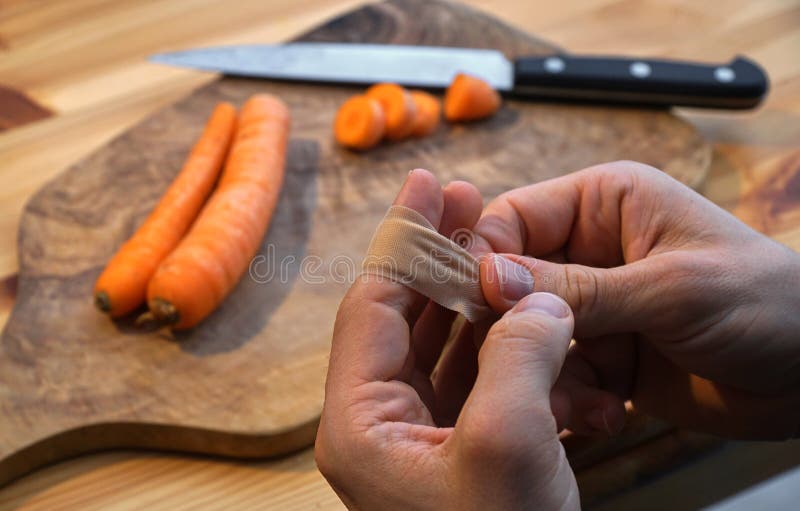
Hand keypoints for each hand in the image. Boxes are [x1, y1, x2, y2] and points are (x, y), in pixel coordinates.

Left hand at [315, 170, 579, 509]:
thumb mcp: (508, 449)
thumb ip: (518, 357)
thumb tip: (536, 300)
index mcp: (359, 424)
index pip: (373, 304)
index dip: (404, 238)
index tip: (426, 183)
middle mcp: (379, 424)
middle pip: (404, 314)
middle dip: (437, 253)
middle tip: (463, 197)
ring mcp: (420, 435)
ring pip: (442, 340)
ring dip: (474, 293)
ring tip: (501, 245)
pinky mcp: (460, 446)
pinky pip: (475, 374)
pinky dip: (503, 341)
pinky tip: (531, 316)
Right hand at [476, 161, 799, 438]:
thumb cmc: (765, 304)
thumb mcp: (671, 289)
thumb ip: (579, 289)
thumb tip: (489, 278)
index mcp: (603, 204)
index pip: (513, 218)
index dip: (486, 256)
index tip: (476, 303)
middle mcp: (588, 249)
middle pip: (511, 281)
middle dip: (515, 329)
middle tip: (523, 365)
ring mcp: (593, 305)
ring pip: (527, 335)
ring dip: (546, 374)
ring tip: (584, 402)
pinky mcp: (602, 353)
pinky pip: (556, 372)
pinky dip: (571, 398)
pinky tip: (604, 413)